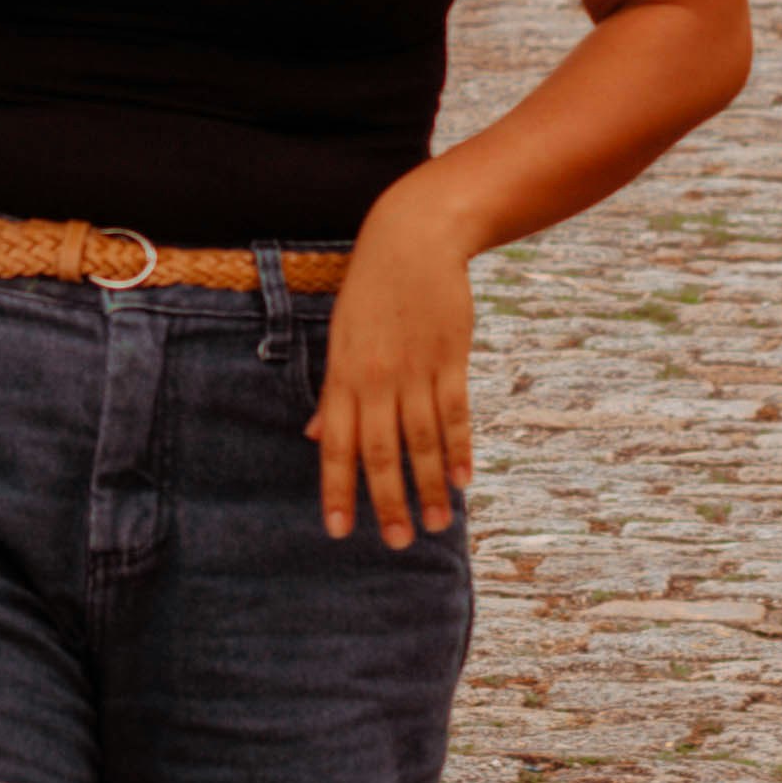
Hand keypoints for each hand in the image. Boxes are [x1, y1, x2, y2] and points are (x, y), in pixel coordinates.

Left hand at [307, 184, 474, 546]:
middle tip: (398, 542)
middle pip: (382, 452)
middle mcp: (377, 379)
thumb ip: (334, 393)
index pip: (338, 445)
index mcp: (344, 376)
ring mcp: (416, 370)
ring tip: (437, 524)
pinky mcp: (450, 359)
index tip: (339, 531)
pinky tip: (463, 479)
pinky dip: (460, 449)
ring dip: (430, 486)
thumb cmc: (370, 292)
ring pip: (422, 441)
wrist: (412, 240)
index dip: (337, 489)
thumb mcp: (341, 338)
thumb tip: (318, 438)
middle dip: (388, 501)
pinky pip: (456, 413)